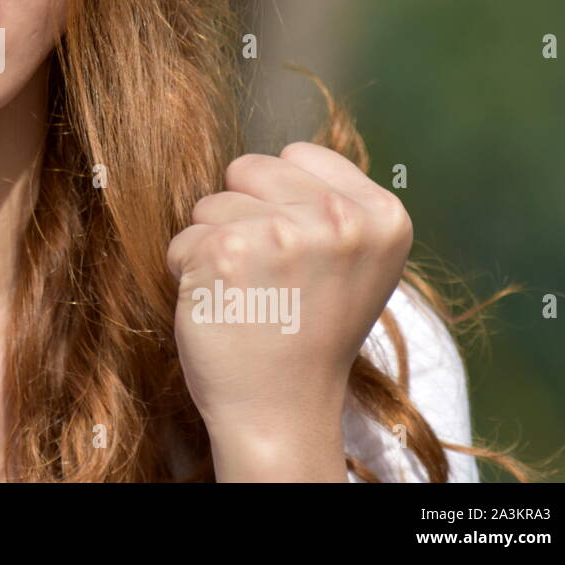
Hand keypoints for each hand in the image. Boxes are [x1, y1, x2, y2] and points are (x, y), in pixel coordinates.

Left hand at [166, 142, 412, 440]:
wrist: (280, 411)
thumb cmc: (306, 332)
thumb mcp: (350, 261)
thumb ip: (330, 204)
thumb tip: (284, 153)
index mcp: (382, 216)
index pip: (296, 153)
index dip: (280, 198)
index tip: (298, 255)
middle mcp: (340, 221)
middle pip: (247, 168)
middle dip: (242, 213)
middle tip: (267, 276)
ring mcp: (283, 235)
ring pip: (209, 204)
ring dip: (213, 246)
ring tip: (248, 295)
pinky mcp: (226, 253)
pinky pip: (182, 239)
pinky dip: (188, 272)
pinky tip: (221, 307)